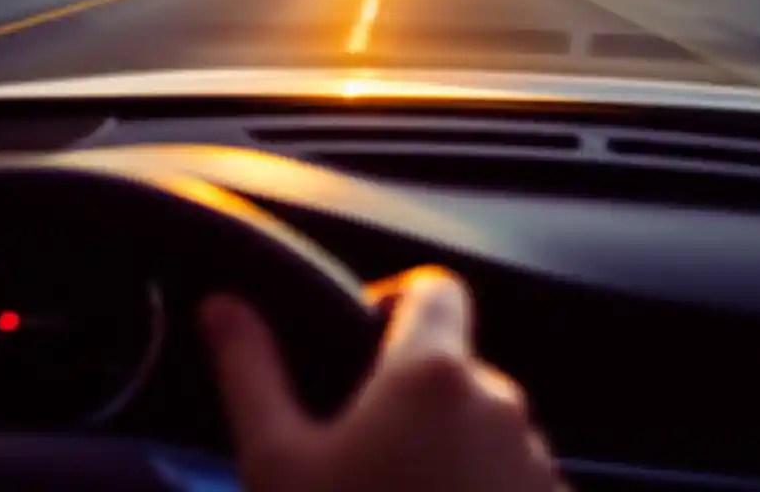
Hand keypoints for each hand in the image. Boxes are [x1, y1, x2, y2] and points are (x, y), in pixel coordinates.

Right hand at [200, 266, 566, 491]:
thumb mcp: (277, 464)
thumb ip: (250, 371)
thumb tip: (221, 306)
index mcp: (432, 374)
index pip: (433, 288)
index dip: (393, 301)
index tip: (358, 344)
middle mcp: (501, 406)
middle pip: (454, 366)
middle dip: (406, 395)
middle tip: (354, 455)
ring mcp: (537, 465)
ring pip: (483, 428)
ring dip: (443, 450)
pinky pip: (509, 480)